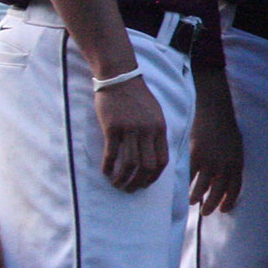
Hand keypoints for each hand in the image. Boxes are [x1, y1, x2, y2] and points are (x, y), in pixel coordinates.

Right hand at [95, 75, 167, 191]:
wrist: (120, 78)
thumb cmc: (137, 96)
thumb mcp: (155, 113)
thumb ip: (156, 132)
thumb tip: (155, 152)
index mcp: (160, 129)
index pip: (162, 160)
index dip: (154, 176)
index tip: (146, 184)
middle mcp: (147, 131)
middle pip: (147, 166)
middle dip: (139, 182)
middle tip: (130, 190)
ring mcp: (130, 130)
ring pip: (129, 163)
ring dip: (123, 178)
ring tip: (117, 184)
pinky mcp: (112, 128)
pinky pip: (112, 154)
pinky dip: (108, 167)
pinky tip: (105, 173)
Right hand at [187, 77, 243, 214]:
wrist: (215, 113)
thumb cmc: (226, 129)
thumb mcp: (235, 149)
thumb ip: (231, 164)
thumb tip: (223, 179)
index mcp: (237, 164)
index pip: (235, 189)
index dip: (229, 202)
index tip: (223, 210)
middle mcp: (225, 167)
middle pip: (218, 193)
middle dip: (211, 205)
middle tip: (205, 212)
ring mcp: (210, 162)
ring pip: (202, 188)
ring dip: (196, 197)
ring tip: (192, 202)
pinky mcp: (195, 157)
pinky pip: (189, 176)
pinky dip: (185, 185)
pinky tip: (181, 189)